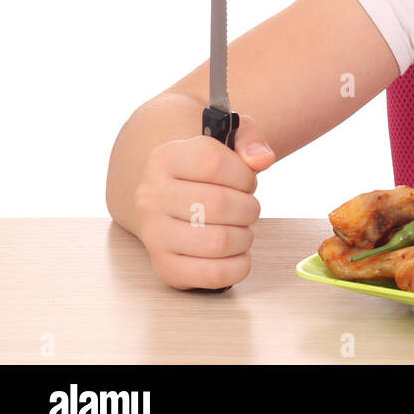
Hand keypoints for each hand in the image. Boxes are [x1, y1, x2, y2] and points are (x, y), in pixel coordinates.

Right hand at [134, 115, 275, 289]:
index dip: (243, 174)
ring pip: (218, 242)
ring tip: (242, 228)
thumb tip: (262, 159)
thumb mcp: (227, 138)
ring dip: (245, 236)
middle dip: (249, 207)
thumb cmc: (206, 168)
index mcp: (165, 159)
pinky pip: (210, 275)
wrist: (170, 195)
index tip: (248, 181)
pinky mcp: (165, 266)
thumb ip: (250, 140)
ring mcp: (154, 234)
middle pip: (219, 204)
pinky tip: (238, 253)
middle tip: (248, 207)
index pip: (212, 162)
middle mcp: (151, 196)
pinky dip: (237, 266)